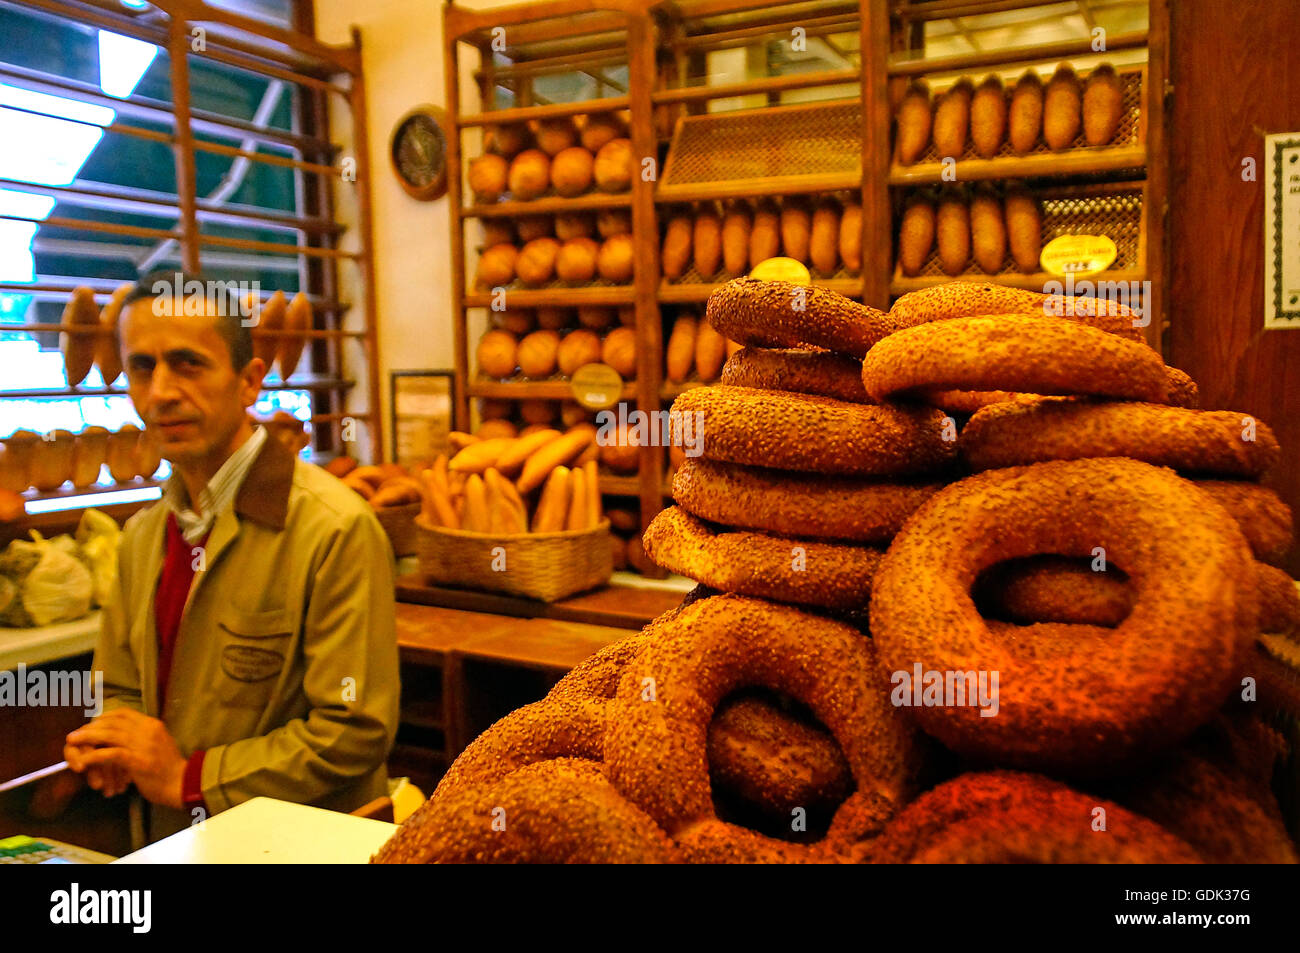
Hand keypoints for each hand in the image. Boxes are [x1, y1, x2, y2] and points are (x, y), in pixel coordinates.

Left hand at [65, 710, 186, 809]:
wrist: (182, 784)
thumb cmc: (169, 767)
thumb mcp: (158, 744)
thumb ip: (142, 737)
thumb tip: (119, 736)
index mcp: (153, 724)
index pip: (123, 713)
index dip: (103, 717)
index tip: (91, 723)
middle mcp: (148, 730)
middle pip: (112, 722)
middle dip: (91, 727)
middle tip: (75, 734)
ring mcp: (143, 744)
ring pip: (109, 734)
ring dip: (87, 737)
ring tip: (72, 741)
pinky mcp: (137, 761)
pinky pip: (110, 754)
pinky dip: (94, 756)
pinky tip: (84, 761)